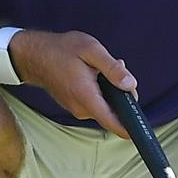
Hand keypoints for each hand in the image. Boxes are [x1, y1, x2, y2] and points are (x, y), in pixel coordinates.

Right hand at [12, 30, 136, 136]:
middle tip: (117, 69)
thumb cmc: (61, 49)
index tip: (143, 128)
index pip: (113, 122)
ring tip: (101, 68)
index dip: (131, 127)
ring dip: (111, 89)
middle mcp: (82, 108)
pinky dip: (101, 90)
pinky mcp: (76, 106)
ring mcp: (77, 109)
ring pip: (106, 105)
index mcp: (87, 97)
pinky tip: (95, 73)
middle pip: (114, 111)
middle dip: (122, 92)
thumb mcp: (91, 50)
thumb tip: (131, 85)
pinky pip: (96, 102)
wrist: (34, 54)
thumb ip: (112, 69)